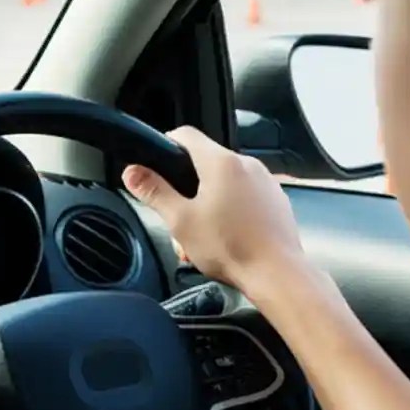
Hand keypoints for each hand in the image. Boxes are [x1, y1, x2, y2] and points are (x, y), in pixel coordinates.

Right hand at [122, 126, 312, 301]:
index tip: (157, 165)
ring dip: (209, 201)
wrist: (277, 274)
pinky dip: (232, 209)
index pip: (186, 135)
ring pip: (226, 182)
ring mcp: (265, 181)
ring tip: (202, 235)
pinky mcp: (276, 200)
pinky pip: (246, 195)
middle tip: (179, 215)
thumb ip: (154, 192)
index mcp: (221, 162)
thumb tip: (132, 172)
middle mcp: (247, 164)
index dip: (166, 145)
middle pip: (206, 162)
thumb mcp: (181, 221)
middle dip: (188, 186)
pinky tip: (228, 236)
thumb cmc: (231, 248)